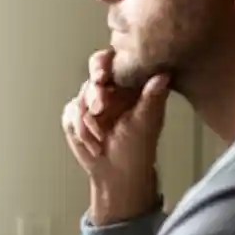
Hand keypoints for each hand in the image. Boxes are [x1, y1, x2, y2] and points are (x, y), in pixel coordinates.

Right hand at [62, 49, 169, 224]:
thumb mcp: (146, 121)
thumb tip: (164, 74)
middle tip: (97, 108)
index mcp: (129, 84)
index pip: (113, 61)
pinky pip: (70, 113)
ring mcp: (91, 102)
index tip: (101, 77)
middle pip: (92, 76)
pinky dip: (78, 128)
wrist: (117, 173)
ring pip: (80, 96)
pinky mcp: (76, 115)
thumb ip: (151, 97)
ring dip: (87, 119)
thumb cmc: (137, 148)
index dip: (103, 64)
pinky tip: (92, 141)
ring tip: (100, 136)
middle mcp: (110, 89)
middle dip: (92, 93)